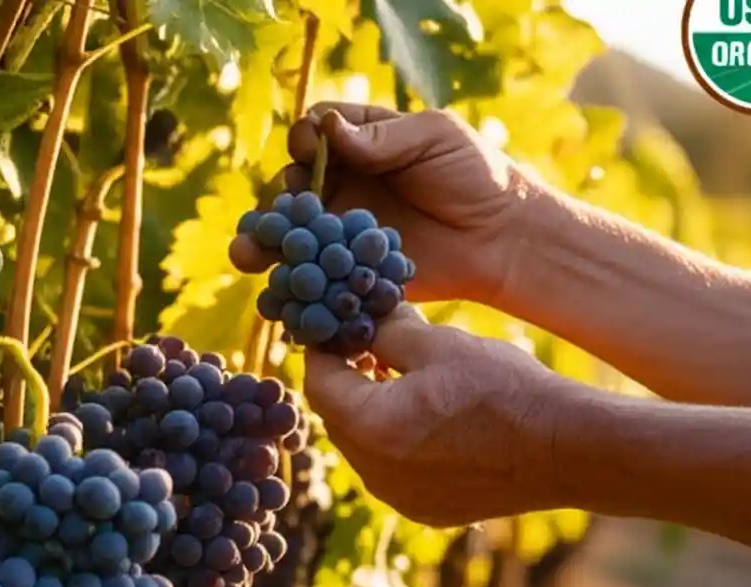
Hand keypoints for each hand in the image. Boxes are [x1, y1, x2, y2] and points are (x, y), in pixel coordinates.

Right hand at [229, 102, 545, 303]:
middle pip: (291, 188)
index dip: (306, 141)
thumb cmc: (476, 175)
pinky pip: (313, 278)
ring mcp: (342, 232)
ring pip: (290, 236)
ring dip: (263, 244)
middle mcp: (342, 185)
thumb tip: (329, 130)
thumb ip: (384, 137)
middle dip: (274, 201)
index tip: (311, 150)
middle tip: (271, 213)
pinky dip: (292, 285)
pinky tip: (275, 292)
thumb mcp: (435, 138)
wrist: (504, 239)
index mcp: (359, 144)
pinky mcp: (350, 272)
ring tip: (247, 254)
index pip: (314, 135)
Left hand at [304, 305, 572, 526]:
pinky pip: (392, 469)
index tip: (336, 326)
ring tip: (401, 376)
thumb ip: (386, 331)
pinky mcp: (426, 509)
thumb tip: (360, 317)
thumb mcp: (439, 344)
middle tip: (367, 346)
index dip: (322, 348)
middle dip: (346, 379)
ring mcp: (400, 496)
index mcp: (369, 426)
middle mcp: (375, 472)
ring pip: (363, 445)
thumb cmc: (503, 390)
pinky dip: (395, 440)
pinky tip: (428, 415)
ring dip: (370, 410)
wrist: (566, 450)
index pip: (317, 381)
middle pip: (336, 416)